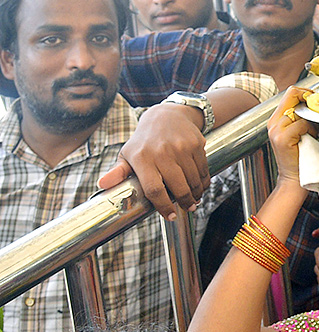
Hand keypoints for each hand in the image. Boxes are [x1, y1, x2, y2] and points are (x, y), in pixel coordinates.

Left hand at [97, 103, 211, 219]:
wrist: (167, 115)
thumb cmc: (144, 141)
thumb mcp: (128, 154)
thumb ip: (117, 172)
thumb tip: (102, 185)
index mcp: (142, 158)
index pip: (154, 189)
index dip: (163, 206)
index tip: (170, 216)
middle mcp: (162, 153)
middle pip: (178, 187)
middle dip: (185, 202)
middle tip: (187, 208)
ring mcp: (181, 148)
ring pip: (193, 180)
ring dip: (196, 194)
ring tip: (194, 200)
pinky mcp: (196, 144)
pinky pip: (203, 169)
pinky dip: (204, 181)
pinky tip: (200, 187)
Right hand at [267, 87, 310, 185]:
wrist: (294, 178)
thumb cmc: (301, 154)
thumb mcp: (299, 131)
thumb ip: (301, 116)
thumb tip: (315, 101)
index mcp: (276, 118)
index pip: (290, 92)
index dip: (306, 93)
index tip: (316, 102)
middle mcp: (273, 122)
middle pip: (292, 94)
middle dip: (309, 100)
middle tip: (316, 113)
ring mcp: (276, 130)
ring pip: (299, 111)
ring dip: (310, 120)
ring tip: (311, 132)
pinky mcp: (282, 138)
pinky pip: (301, 124)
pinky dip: (309, 130)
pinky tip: (309, 139)